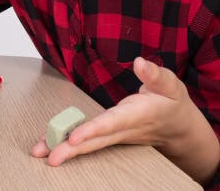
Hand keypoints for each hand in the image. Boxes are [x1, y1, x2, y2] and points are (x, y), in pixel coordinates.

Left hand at [30, 57, 219, 184]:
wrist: (179, 128)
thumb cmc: (171, 102)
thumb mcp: (170, 84)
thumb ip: (154, 74)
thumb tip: (139, 62)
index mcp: (138, 115)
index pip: (112, 123)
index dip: (93, 130)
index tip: (74, 137)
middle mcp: (124, 130)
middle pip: (95, 140)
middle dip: (71, 148)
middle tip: (49, 156)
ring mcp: (116, 136)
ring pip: (89, 144)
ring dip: (65, 149)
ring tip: (40, 152)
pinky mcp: (110, 137)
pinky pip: (88, 143)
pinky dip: (69, 145)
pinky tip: (49, 146)